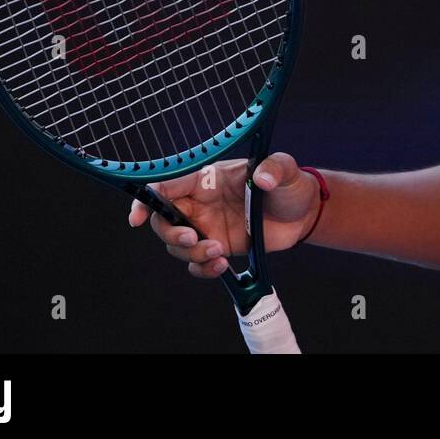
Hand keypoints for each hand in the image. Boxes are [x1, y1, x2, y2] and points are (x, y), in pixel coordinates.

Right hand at [128, 152, 320, 278]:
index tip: (137, 217)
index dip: (146, 199)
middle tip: (193, 239)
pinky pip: (196, 263)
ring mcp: (207, 227)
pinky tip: (222, 266)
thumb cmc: (289, 185)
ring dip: (192, 254)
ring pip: (177, 245)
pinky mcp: (217, 247)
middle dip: (170, 232)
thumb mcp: (286, 171)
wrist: (303, 214)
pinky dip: (203, 269)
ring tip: (220, 252)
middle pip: (163, 219)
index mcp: (207, 179)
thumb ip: (275, 169)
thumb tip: (262, 177)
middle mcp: (200, 203)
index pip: (166, 185)